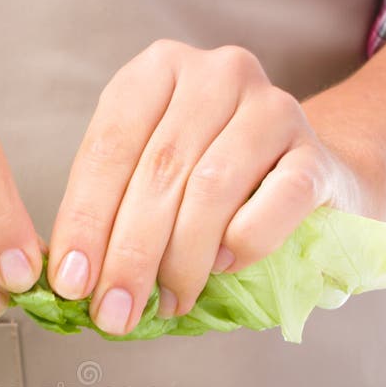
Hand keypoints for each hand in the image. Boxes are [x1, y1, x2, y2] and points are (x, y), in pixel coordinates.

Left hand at [47, 41, 363, 334]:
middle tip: (113, 312)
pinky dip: (242, 244)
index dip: (84, 222)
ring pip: (210, 190)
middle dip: (128, 256)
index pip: (108, 149)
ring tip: (167, 302)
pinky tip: (223, 267)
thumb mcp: (150, 183)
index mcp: (156, 74)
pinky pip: (274, 204)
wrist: (300, 179)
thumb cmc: (210, 187)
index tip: (70, 283)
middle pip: (158, 173)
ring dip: (180, 262)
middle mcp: (214, 76)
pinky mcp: (316, 153)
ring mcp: (271, 108)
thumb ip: (112, 216)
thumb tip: (72, 279)